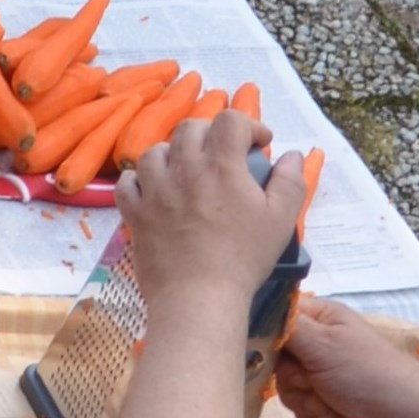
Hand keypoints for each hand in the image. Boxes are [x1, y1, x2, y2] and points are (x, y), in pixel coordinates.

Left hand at [115, 111, 304, 303]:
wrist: (198, 297)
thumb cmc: (244, 259)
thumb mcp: (281, 220)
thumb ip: (290, 182)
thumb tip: (291, 154)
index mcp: (221, 166)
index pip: (230, 120)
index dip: (248, 124)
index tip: (259, 144)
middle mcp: (183, 169)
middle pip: (190, 128)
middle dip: (211, 134)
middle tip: (223, 156)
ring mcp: (153, 190)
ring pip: (155, 151)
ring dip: (173, 153)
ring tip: (186, 171)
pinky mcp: (134, 212)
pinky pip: (126, 182)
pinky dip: (138, 180)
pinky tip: (151, 189)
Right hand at [275, 297, 418, 417]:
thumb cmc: (365, 374)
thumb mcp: (322, 342)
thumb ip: (285, 327)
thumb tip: (256, 310)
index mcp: (321, 318)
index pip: (277, 316)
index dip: (269, 333)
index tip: (271, 349)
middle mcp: (318, 343)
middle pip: (275, 356)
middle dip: (289, 375)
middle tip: (310, 379)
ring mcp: (321, 375)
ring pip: (284, 385)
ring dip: (302, 398)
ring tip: (327, 401)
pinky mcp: (323, 403)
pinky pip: (297, 408)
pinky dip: (311, 414)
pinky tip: (331, 416)